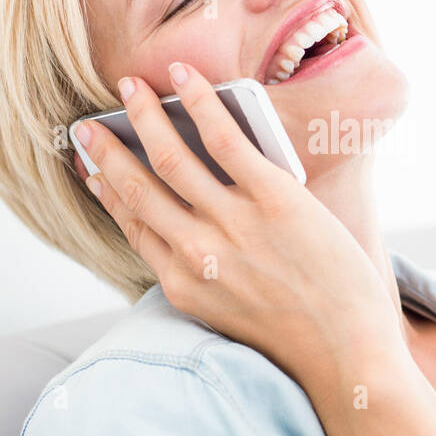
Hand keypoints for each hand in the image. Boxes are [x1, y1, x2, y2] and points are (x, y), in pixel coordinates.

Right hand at [73, 62, 407, 393]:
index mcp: (183, 283)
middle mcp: (196, 252)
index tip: (91, 169)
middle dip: (106, 149)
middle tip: (88, 122)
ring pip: (170, 156)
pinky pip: (225, 140)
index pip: (133, 225)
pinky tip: (187, 79)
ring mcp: (232, 224)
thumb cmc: (301, 337)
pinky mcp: (273, 199)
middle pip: (137, 186)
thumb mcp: (232, 313)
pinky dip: (199, 104)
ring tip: (130, 87)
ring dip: (145, 115)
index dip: (107, 191)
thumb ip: (206, 273)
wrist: (347, 355)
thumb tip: (195, 222)